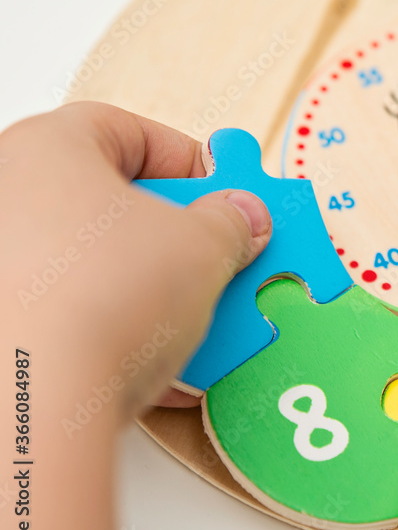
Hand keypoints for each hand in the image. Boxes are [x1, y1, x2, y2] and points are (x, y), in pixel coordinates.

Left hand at [0, 102, 270, 529]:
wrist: (39, 398)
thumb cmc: (106, 295)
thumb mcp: (204, 246)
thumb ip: (233, 223)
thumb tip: (242, 218)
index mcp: (48, 149)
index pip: (128, 131)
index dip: (189, 161)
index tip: (227, 196)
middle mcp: (7, 199)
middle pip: (110, 203)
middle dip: (175, 234)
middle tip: (220, 257)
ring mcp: (1, 268)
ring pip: (93, 267)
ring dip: (153, 291)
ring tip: (200, 320)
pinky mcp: (5, 329)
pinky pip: (72, 319)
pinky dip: (118, 336)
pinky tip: (164, 366)